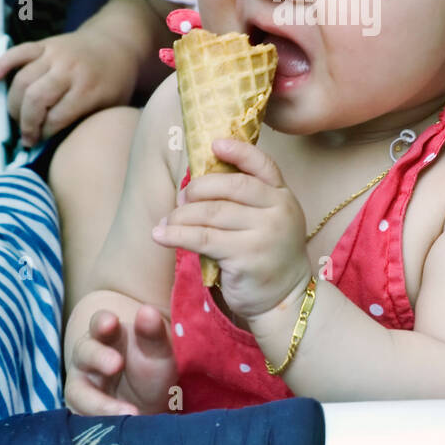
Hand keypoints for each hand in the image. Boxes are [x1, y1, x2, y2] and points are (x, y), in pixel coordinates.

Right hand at [0, 30, 139, 146]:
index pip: (56, 118)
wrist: (117, 43)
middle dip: (26, 123)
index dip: (44, 133)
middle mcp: (70, 70)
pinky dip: (3, 63)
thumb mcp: (111, 107)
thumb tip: (57, 147)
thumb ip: (86, 123)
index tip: (41, 142)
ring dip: (14, 103)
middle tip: (27, 135)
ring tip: (18, 117)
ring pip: (22, 79)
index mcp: (89, 89)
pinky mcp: (45, 44)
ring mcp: (56, 54)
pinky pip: (18, 52)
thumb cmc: (114, 82)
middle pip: (35, 99)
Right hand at [64, 305, 177, 415]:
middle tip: (116, 364)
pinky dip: (100, 424)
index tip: (110, 323)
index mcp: (108, 335)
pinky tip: (120, 429)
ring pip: (79, 391)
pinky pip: (83, 419)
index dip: (102, 323)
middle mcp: (89, 358)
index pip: (100, 323)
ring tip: (129, 412)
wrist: (152, 408)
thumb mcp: (158, 353)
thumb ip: (153, 333)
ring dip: (100, 402)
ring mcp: (81, 386)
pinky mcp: (80, 414)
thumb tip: (147, 311)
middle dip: (98, 357)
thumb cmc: (151, 371)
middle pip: (85, 352)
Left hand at [151, 138, 311, 320]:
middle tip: (181, 198)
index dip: (238, 152)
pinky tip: (160, 234)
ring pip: (211, 213)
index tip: (214, 144)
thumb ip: (246, 201)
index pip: (263, 165)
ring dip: (181, 215)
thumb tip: (195, 186)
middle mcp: (278, 211)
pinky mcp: (246, 257)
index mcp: (283, 196)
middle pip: (231, 186)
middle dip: (198, 188)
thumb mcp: (268, 221)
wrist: (284, 300)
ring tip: (166, 220)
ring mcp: (264, 234)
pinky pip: (202, 239)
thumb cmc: (267, 256)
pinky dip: (176, 234)